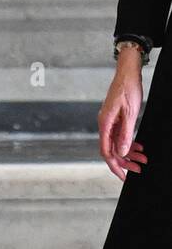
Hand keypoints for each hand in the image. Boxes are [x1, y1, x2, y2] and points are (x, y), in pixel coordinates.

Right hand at [98, 55, 145, 179]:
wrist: (128, 72)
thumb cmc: (127, 88)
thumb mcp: (130, 114)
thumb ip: (125, 134)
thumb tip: (122, 152)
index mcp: (104, 124)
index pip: (107, 152)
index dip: (115, 166)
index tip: (124, 176)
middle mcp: (105, 124)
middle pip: (112, 150)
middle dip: (125, 161)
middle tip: (138, 169)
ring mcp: (110, 122)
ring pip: (117, 144)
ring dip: (129, 153)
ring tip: (143, 159)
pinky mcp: (115, 118)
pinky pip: (120, 135)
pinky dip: (129, 143)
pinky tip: (139, 147)